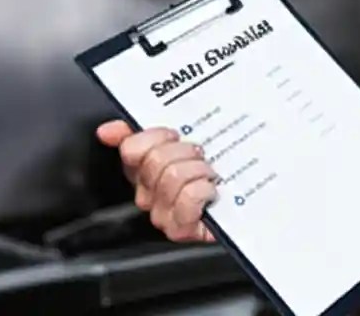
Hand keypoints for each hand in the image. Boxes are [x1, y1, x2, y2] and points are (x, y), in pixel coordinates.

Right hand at [96, 120, 217, 242]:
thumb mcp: (192, 137)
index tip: (175, 135)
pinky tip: (213, 192)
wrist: (250, 203)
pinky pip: (187, 199)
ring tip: (210, 175)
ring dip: (200, 171)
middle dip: (185, 151)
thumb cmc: (223, 168)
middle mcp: (149, 192)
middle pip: (154, 161)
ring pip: (172, 177)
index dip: (157, 136)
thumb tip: (109, 130)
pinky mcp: (181, 230)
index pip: (132, 148)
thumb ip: (151, 128)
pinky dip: (205, 190)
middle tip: (201, 156)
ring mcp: (163, 213)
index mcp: (145, 168)